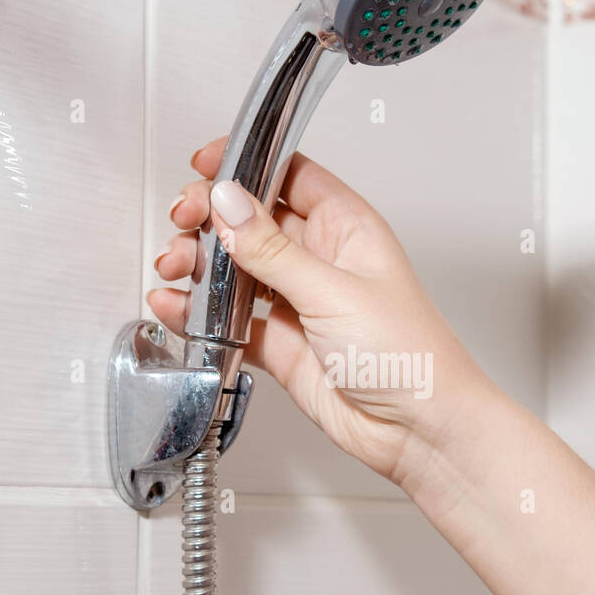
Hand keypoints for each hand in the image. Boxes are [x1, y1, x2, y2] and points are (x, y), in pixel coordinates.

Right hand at [148, 140, 486, 486]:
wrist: (418, 429)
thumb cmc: (408, 355)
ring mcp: (299, 302)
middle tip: (184, 222)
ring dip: (201, 264)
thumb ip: (272, 250)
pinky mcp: (282, 344)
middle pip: (253, 220)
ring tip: (176, 267)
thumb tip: (228, 202)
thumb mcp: (333, 291)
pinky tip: (176, 307)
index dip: (245, 164)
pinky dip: (199, 313)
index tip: (203, 164)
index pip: (288, 175)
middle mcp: (321, 259)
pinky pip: (230, 320)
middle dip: (212, 217)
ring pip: (237, 268)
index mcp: (346, 228)